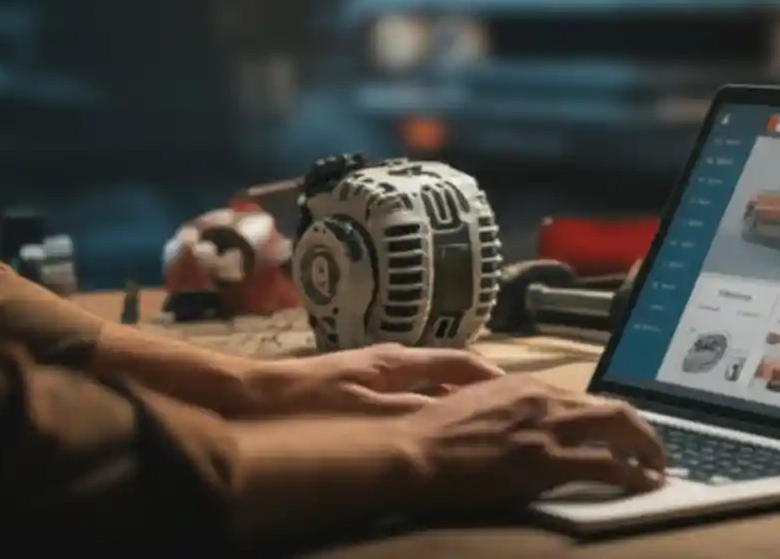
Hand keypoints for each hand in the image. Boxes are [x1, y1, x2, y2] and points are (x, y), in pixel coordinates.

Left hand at [244, 342, 504, 415]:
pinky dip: (433, 401)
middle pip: (448, 368)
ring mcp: (380, 369)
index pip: (459, 360)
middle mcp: (395, 358)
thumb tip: (457, 411)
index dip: (490, 375)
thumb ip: (412, 410)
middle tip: (505, 406)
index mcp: (399, 361)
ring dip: (456, 394)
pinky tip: (434, 421)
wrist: (262, 394)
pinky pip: (414, 389)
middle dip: (478, 384)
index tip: (517, 389)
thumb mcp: (367, 410)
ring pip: (431, 379)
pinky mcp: (366, 382)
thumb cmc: (313, 401)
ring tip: (478, 416)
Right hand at [398, 374, 666, 513]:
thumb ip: (507, 408)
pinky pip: (604, 465)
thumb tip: (524, 421)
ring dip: (645, 450)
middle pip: (613, 408)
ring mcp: (547, 429)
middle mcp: (544, 399)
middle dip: (641, 431)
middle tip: (654, 453)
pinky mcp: (546, 461)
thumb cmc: (434, 435)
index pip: (583, 398)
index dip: (608, 419)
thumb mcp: (476, 405)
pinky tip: (641, 485)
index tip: (620, 435)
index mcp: (526, 386)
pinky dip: (630, 474)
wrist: (414, 450)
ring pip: (618, 429)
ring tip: (656, 470)